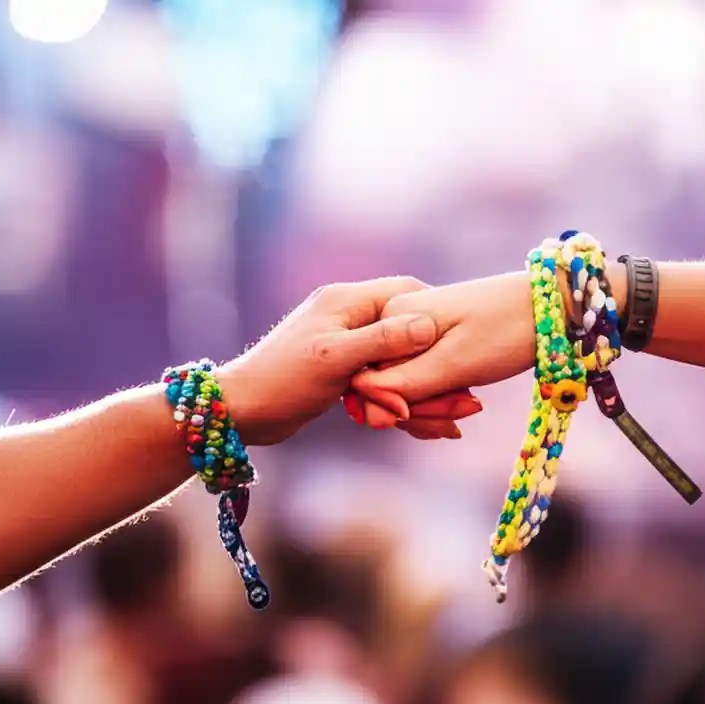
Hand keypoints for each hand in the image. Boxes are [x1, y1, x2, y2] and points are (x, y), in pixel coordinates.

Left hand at [216, 277, 480, 444]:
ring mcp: (343, 339)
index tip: (460, 338)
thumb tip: (429, 323)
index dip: (435, 312)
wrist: (242, 411)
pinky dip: (398, 389)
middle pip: (405, 324)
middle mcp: (346, 314)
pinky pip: (381, 372)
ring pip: (396, 353)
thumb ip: (382, 340)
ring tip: (447, 406)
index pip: (405, 291)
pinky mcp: (340, 365)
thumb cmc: (282, 381)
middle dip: (431, 355)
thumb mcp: (336, 358)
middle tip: (462, 383)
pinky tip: (416, 411)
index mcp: (346, 300)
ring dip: (416, 377)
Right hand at [349, 272, 536, 410]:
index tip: (443, 420)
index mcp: (393, 317)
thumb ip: (405, 386)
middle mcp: (396, 320)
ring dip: (434, 408)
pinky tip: (465, 405)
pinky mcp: (432, 338)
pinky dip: (440, 397)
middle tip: (464, 415)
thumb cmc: (506, 330)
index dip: (401, 410)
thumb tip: (366, 409)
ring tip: (472, 408)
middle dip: (422, 411)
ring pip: (405, 385)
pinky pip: (421, 377)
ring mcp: (413, 329)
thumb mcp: (454, 364)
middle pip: (385, 384)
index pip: (370, 381)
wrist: (551, 305)